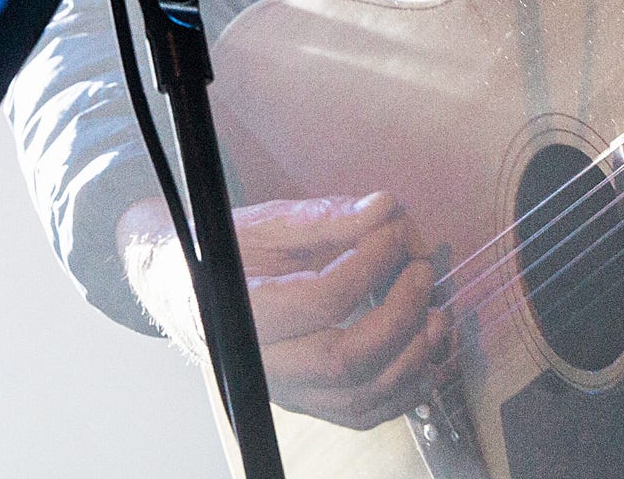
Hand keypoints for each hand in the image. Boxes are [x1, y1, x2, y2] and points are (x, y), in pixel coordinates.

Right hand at [119, 192, 452, 430]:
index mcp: (243, 310)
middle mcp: (261, 364)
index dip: (369, 264)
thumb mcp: (266, 221)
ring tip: (437, 314)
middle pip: (344, 360)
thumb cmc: (225, 252)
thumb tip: (385, 208)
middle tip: (422, 271)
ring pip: (358, 398)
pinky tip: (428, 353)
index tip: (394, 230)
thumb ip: (326, 217)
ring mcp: (286, 392)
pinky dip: (405, 391)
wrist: (186, 291)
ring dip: (412, 358)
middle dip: (399, 316)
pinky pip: (362, 414)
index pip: (321, 299)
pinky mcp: (306, 404)